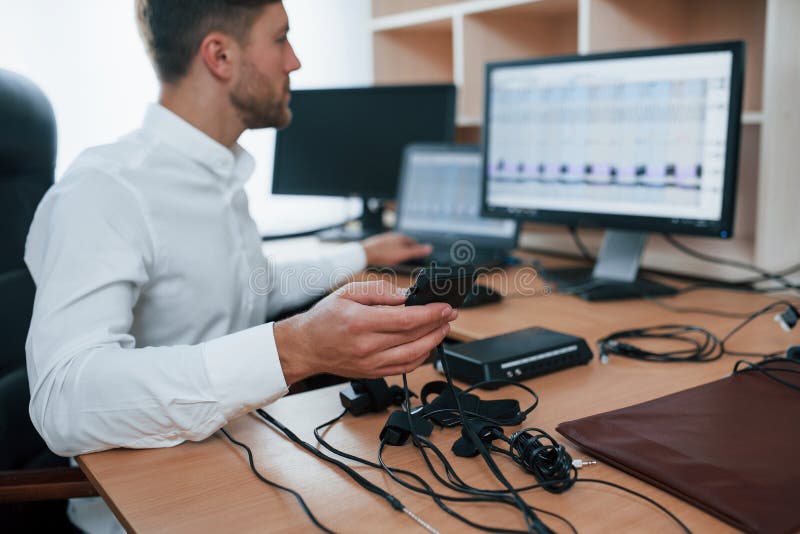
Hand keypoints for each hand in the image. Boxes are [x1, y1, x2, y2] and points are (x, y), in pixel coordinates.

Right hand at [274, 280, 457, 382]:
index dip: (430, 314)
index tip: (445, 307)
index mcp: (360, 322)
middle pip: (413, 338)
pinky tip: (427, 346)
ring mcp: (370, 363)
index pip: (405, 320)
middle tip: (450, 315)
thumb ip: (378, 291)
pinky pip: (404, 369)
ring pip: (413, 356)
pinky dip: (421, 358)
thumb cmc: (324, 318)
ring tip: (443, 329)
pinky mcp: (372, 373)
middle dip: (437, 325)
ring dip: (433, 342)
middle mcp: (367, 346)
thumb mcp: (347, 292)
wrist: (306, 347)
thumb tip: (405, 295)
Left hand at [361, 232, 432, 265]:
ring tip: (400, 257)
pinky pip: (387, 247)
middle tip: (411, 256)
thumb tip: (430, 248)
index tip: (420, 255)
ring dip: (399, 250)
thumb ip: (416, 251)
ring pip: (396, 244)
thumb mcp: (403, 254)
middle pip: (405, 243)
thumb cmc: (383, 254)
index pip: (414, 242)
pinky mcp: (377, 243)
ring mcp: (385, 238)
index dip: (417, 249)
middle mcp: (393, 236)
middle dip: (408, 249)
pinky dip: (390, 251)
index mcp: (401, 237)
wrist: (364, 253)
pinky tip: (387, 256)